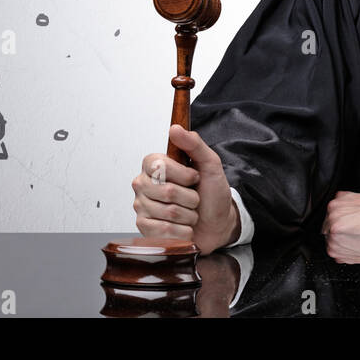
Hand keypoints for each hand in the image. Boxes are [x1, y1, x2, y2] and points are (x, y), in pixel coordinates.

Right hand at [131, 124, 239, 254]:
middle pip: (166, 191)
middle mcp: (144, 184)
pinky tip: (184, 227)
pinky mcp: (144, 228)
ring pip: (168, 212)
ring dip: (189, 215)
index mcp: (155, 166)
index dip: (182, 174)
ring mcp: (142, 207)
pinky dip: (182, 231)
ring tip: (190, 213)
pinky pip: (163, 230)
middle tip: (195, 198)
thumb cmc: (212, 194)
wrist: (217, 223)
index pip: (158, 165)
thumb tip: (175, 128)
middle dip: (191, 197)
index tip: (194, 177)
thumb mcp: (210, 164)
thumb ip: (194, 144)